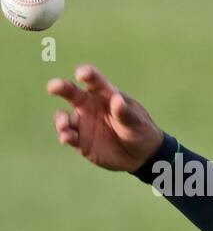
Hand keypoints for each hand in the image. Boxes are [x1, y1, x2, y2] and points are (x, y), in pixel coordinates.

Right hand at [47, 64, 164, 172]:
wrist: (141, 155)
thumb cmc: (139, 131)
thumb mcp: (136, 122)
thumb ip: (124, 112)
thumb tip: (116, 99)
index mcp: (105, 95)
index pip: (94, 80)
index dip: (87, 74)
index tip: (82, 74)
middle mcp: (89, 106)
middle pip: (70, 93)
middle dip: (60, 87)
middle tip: (53, 87)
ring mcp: (83, 123)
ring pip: (64, 117)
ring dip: (61, 120)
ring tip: (65, 125)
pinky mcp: (80, 140)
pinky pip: (68, 135)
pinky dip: (65, 135)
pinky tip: (67, 138)